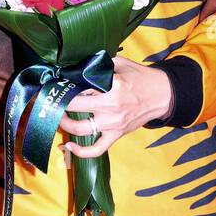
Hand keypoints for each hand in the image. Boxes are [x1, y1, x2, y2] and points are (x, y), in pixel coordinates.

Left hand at [58, 56, 172, 158]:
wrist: (163, 95)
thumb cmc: (142, 78)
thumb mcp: (122, 64)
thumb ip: (101, 65)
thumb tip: (79, 66)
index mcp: (113, 87)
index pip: (81, 88)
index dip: (66, 86)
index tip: (56, 83)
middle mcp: (112, 107)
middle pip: (76, 107)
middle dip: (60, 103)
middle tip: (52, 99)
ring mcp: (113, 124)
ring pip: (81, 129)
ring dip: (64, 124)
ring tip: (57, 117)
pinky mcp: (117, 135)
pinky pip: (97, 149)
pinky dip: (81, 152)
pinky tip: (69, 146)